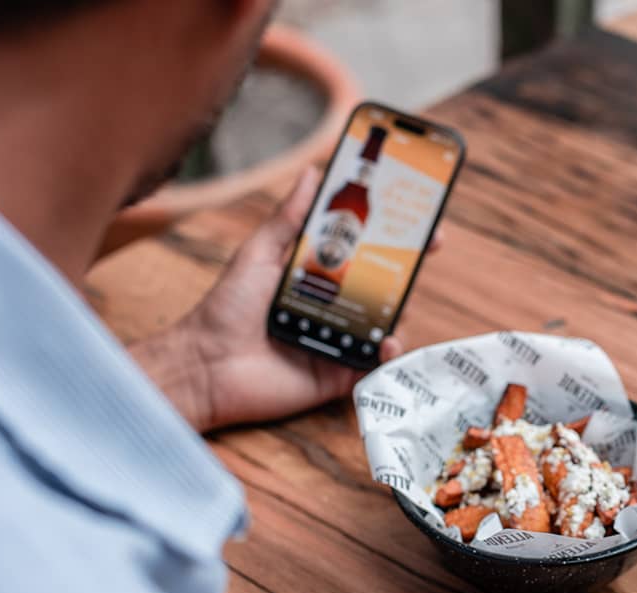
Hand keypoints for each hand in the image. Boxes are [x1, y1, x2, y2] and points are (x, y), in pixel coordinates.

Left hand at [131, 168, 437, 431]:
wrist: (207, 365)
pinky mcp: (340, 374)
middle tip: (429, 246)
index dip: (390, 237)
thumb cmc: (227, 308)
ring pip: (385, 323)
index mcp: (318, 277)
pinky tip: (387, 340)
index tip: (415, 217)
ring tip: (402, 297)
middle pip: (382, 286)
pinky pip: (375, 365)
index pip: (363, 253)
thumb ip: (288, 218)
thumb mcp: (259, 254)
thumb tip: (312, 173)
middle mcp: (334, 308)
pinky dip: (388, 354)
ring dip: (401, 309)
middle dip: (409, 267)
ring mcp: (340, 341)